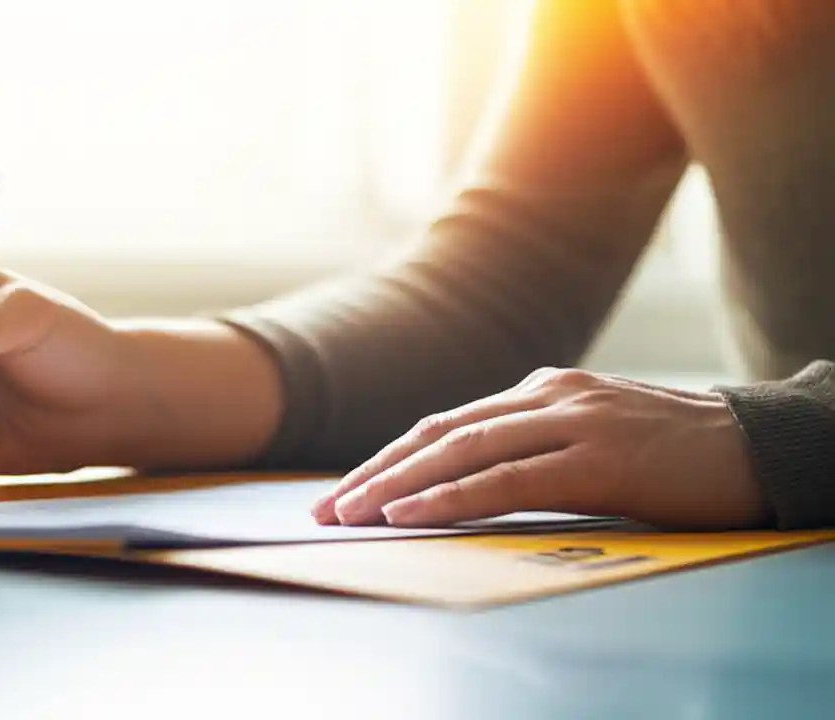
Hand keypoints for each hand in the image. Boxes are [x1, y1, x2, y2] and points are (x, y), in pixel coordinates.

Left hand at [312, 368, 766, 529]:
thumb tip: (475, 474)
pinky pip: (507, 480)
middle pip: (437, 433)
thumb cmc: (672, 452)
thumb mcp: (592, 435)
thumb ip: (536, 444)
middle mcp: (546, 397)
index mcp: (541, 391)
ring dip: (396, 486)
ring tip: (349, 513)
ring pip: (460, 451)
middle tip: (326, 509)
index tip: (345, 491)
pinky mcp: (597, 458)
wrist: (757, 444)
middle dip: (374, 473)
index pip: (445, 425)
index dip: (388, 459)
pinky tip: (411, 514)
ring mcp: (571, 422)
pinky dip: (450, 497)